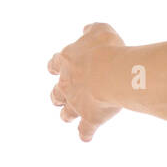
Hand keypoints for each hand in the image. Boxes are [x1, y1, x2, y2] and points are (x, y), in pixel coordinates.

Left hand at [48, 23, 124, 141]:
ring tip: (69, 117)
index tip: (54, 69)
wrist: (113, 74)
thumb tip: (85, 29)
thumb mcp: (101, 31)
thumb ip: (92, 29)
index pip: (54, 64)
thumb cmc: (107, 50)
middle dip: (58, 95)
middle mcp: (67, 84)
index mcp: (67, 62)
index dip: (55, 67)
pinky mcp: (90, 118)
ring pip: (66, 113)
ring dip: (67, 114)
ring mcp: (77, 103)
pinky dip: (85, 134)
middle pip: (56, 93)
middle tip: (61, 97)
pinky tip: (86, 138)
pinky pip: (85, 131)